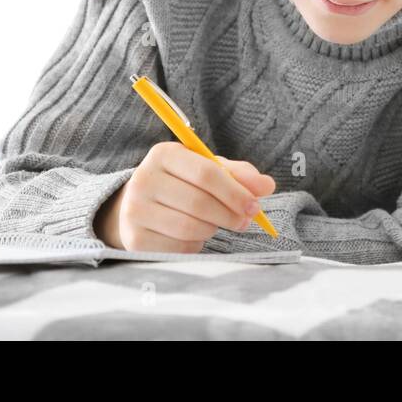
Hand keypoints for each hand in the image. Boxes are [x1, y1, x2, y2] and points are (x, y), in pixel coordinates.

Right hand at [95, 142, 275, 252]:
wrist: (138, 207)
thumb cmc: (182, 185)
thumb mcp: (207, 171)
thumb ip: (239, 175)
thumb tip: (267, 186)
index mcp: (164, 154)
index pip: (205, 172)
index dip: (235, 191)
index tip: (254, 206)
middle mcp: (144, 179)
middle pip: (199, 201)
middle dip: (229, 214)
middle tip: (244, 221)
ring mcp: (135, 210)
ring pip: (190, 227)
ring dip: (212, 229)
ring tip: (215, 224)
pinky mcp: (134, 239)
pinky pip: (178, 247)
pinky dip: (195, 244)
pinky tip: (193, 236)